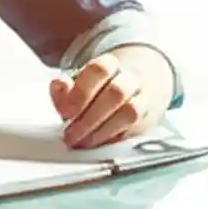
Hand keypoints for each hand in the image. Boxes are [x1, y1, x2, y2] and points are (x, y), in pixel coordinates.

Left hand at [50, 46, 172, 148]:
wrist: (133, 87)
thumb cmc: (99, 88)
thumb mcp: (77, 84)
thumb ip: (64, 87)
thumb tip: (60, 87)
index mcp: (111, 64)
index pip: (99, 70)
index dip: (81, 92)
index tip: (65, 112)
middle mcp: (130, 79)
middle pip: (117, 93)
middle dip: (90, 118)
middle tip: (71, 135)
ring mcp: (143, 98)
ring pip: (130, 112)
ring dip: (103, 131)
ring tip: (83, 142)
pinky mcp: (147, 120)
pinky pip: (135, 130)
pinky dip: (113, 139)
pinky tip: (98, 144)